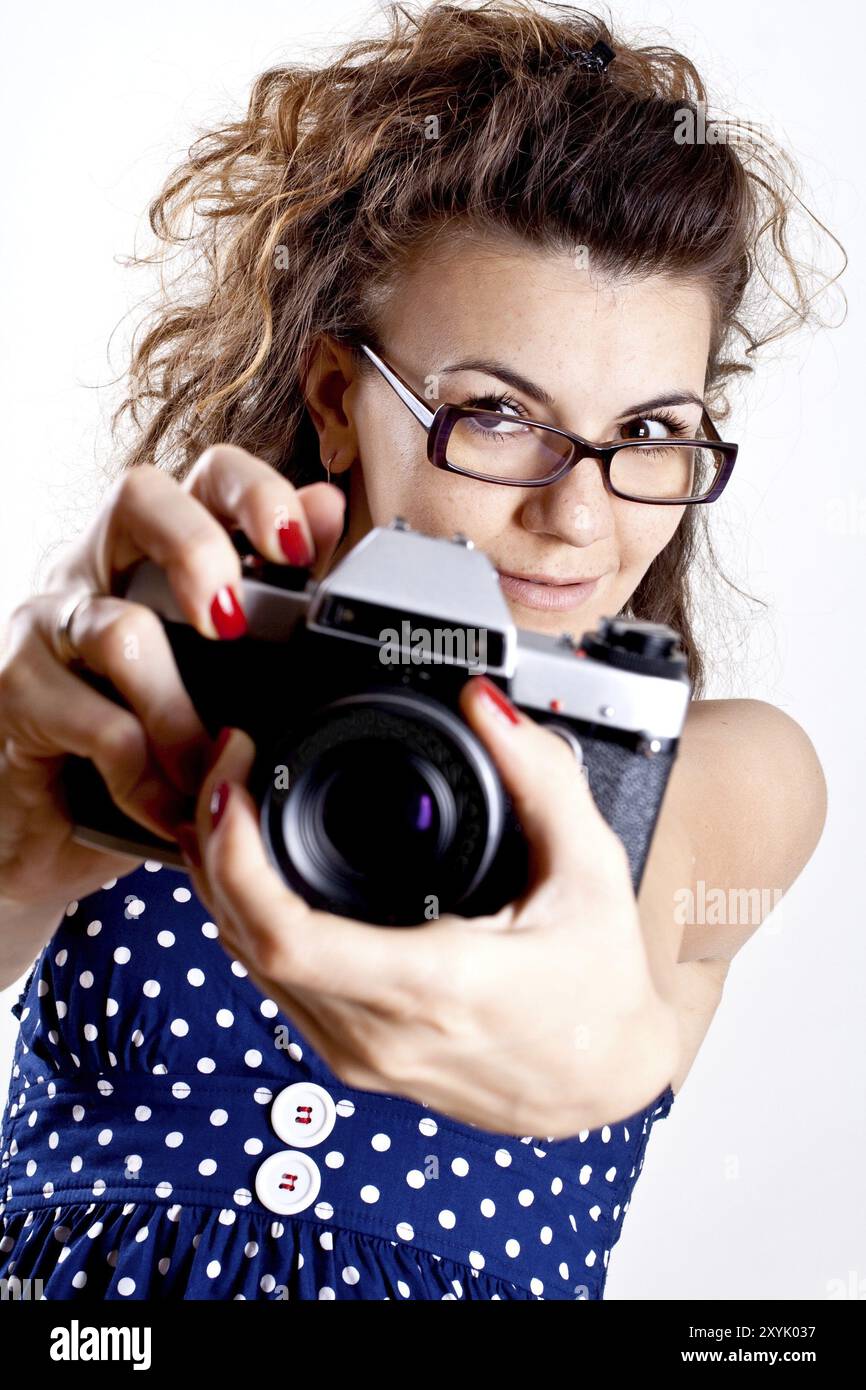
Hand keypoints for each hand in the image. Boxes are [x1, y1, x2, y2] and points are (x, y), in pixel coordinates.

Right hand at [0, 446, 344, 922]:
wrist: (49, 821)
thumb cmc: (143, 731)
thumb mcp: (218, 669)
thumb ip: (271, 591)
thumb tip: (327, 508)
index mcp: (157, 550)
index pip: (206, 475)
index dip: (256, 492)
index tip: (298, 544)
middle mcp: (98, 566)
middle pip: (140, 496)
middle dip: (199, 550)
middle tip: (232, 624)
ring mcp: (49, 621)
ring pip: (122, 629)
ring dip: (182, 716)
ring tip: (211, 770)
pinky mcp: (15, 688)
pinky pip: (99, 724)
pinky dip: (147, 777)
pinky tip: (168, 809)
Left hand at [186, 678, 678, 1136]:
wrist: (605, 1086)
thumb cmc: (600, 988)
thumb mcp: (589, 869)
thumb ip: (540, 776)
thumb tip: (486, 705)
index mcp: (437, 986)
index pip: (288, 934)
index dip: (236, 856)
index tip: (234, 784)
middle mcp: (382, 1034)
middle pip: (246, 943)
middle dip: (214, 848)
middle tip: (225, 770)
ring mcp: (360, 1056)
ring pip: (247, 969)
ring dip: (221, 884)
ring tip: (223, 805)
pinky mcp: (353, 1061)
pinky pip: (273, 987)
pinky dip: (246, 922)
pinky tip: (246, 874)